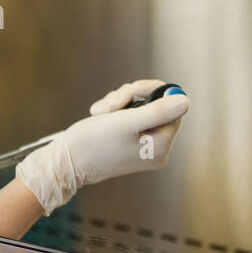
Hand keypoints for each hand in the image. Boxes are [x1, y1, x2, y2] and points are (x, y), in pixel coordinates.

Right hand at [16, 78, 189, 215]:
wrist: (66, 162)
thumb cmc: (91, 143)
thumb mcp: (125, 122)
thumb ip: (157, 111)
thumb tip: (185, 100)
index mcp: (160, 146)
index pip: (171, 108)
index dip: (152, 93)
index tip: (129, 90)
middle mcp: (156, 150)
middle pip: (157, 107)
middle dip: (131, 98)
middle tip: (111, 103)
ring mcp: (144, 148)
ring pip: (141, 110)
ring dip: (120, 103)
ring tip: (102, 111)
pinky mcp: (130, 145)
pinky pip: (131, 118)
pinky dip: (116, 112)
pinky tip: (100, 116)